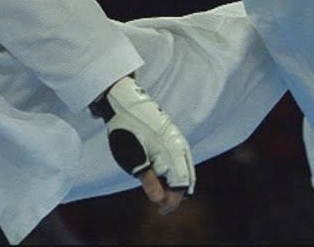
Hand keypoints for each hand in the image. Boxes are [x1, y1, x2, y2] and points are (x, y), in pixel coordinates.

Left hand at [95, 75, 194, 213]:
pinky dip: (174, 172)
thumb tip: (160, 200)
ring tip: (158, 190)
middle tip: (159, 204)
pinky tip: (160, 175)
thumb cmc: (128, 132)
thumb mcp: (134, 160)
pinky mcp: (174, 138)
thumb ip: (149, 181)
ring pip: (185, 170)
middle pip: (187, 179)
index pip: (181, 185)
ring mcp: (178, 141)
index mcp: (173, 153)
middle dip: (176, 194)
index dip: (172, 200)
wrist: (126, 104)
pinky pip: (181, 161)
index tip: (158, 208)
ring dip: (175, 183)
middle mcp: (181, 147)